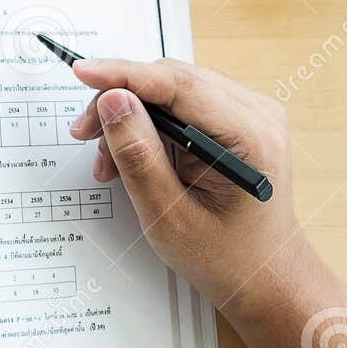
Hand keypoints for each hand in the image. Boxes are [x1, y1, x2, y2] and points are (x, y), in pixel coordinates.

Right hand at [69, 57, 346, 347]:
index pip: (178, 84)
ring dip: (130, 115)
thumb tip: (113, 102)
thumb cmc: (228, 257)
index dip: (124, 74)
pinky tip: (130, 154)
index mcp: (251, 138)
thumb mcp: (169, 215)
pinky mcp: (234, 120)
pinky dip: (147, 123)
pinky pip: (180, 103)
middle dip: (120, 100)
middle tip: (85, 132)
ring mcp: (248, 115)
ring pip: (170, 88)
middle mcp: (257, 116)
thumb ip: (139, 156)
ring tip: (108, 158)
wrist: (263, 274)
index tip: (83, 73)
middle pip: (171, 80)